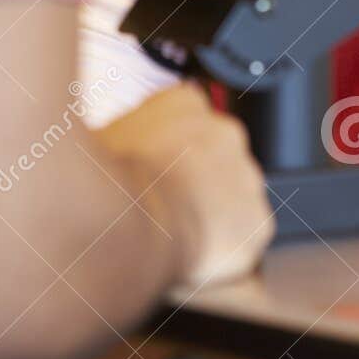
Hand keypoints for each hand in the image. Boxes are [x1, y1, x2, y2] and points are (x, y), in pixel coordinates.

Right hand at [95, 83, 273, 290]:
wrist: (129, 222)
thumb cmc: (107, 181)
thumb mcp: (101, 136)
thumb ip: (125, 132)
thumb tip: (114, 144)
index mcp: (184, 103)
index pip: (186, 119)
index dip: (169, 151)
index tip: (156, 171)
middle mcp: (225, 131)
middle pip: (215, 157)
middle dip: (196, 181)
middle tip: (165, 206)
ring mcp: (246, 176)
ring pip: (234, 198)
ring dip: (213, 213)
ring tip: (176, 234)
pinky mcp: (257, 223)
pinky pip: (245, 239)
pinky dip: (225, 250)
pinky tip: (194, 255)